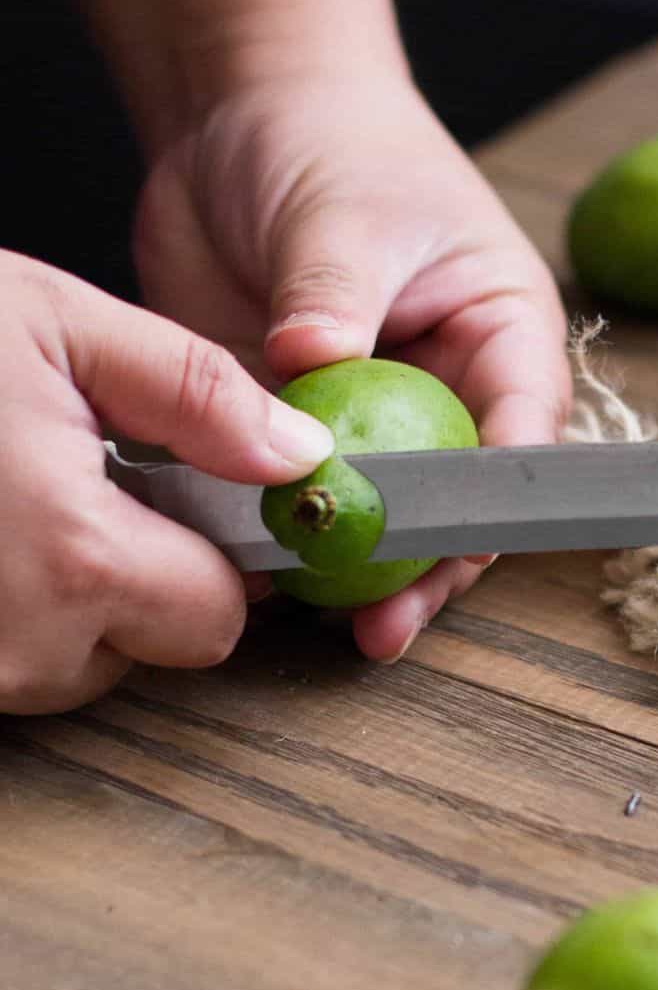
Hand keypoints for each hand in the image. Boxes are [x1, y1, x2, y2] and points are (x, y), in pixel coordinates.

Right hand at [0, 252, 333, 714]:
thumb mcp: (51, 323)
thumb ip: (193, 393)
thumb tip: (296, 454)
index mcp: (72, 557)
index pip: (217, 619)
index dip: (213, 559)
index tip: (183, 505)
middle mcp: (13, 644)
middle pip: (142, 649)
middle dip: (133, 576)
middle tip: (68, 486)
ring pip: (65, 666)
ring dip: (57, 598)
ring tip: (1, 502)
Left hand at [133, 65, 570, 659]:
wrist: (242, 113)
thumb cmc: (333, 139)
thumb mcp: (346, 212)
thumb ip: (334, 295)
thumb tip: (309, 365)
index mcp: (498, 334)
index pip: (519, 435)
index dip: (492, 504)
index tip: (451, 553)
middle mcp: (446, 388)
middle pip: (455, 499)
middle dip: (425, 565)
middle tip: (385, 623)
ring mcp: (371, 415)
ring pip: (381, 513)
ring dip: (357, 566)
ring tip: (331, 619)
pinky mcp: (297, 426)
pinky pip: (299, 496)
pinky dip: (285, 534)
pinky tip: (266, 570)